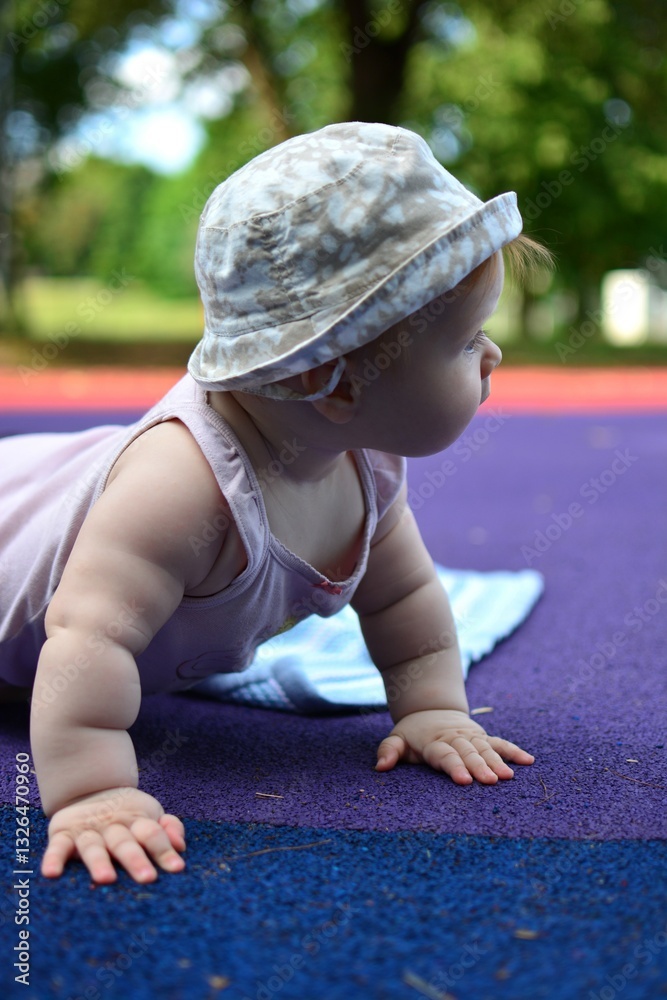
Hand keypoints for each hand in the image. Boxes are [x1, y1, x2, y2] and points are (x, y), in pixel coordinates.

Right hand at [42, 787, 185, 883]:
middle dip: (136, 859)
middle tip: (147, 878)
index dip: (165, 850)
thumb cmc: (128, 815)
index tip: (177, 868)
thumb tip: (180, 846)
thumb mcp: (150, 815)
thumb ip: (169, 829)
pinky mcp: (63, 834)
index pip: (152, 834)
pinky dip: (53, 859)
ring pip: (94, 847)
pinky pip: (57, 847)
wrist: (90, 787)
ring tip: (106, 879)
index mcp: (136, 820)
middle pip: (125, 842)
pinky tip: (52, 874)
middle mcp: (112, 825)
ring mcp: (87, 830)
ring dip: (99, 862)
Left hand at [375, 709, 534, 784]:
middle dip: (479, 767)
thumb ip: (388, 750)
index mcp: (434, 742)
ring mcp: (471, 737)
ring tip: (508, 777)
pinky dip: (513, 751)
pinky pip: (500, 743)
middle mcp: (455, 738)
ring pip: (486, 748)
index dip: (454, 766)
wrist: (431, 708)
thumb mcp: (397, 739)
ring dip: (498, 761)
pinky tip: (528, 761)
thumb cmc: (413, 733)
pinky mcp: (482, 737)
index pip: (445, 755)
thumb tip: (380, 767)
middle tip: (491, 782)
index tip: (464, 780)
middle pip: (468, 753)